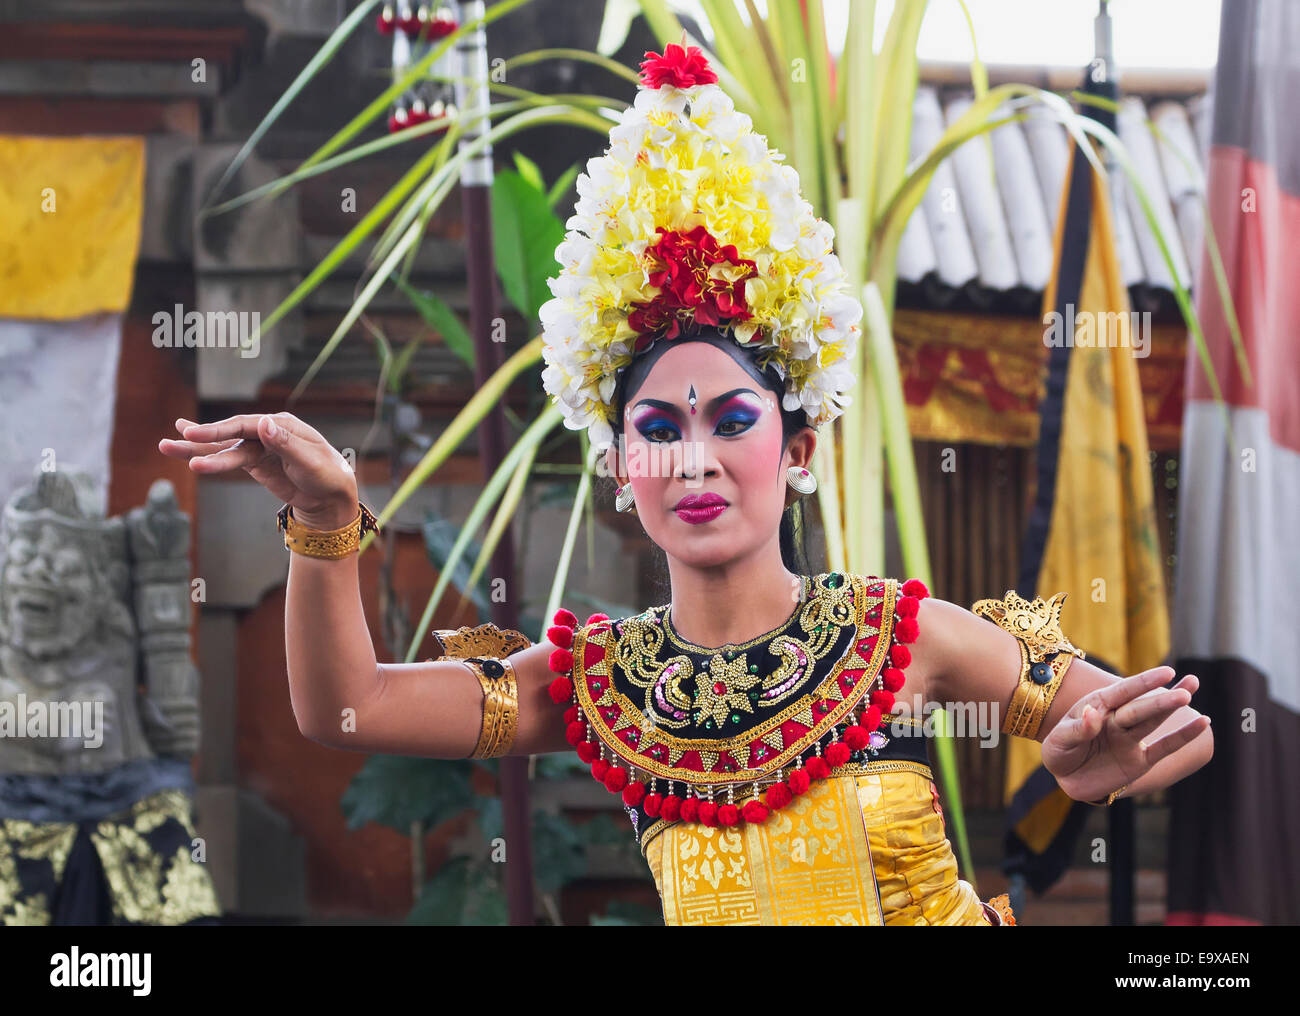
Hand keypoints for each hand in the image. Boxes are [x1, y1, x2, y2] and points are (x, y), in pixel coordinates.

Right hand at [158, 413, 358, 528]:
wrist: (332, 498)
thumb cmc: (328, 475)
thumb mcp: (310, 461)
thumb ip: (286, 443)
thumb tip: (262, 423)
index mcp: (283, 425)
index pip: (247, 425)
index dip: (222, 430)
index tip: (198, 434)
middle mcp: (267, 432)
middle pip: (231, 433)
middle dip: (205, 436)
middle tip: (179, 436)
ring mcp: (259, 448)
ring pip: (223, 448)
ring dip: (196, 449)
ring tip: (165, 446)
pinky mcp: (254, 463)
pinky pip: (227, 459)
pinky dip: (208, 456)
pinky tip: (187, 451)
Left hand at [1041, 666, 1210, 803]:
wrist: (1067, 777)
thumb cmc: (1060, 752)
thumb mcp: (1058, 742)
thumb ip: (1076, 730)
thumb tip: (1093, 714)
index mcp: (1096, 706)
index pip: (1122, 693)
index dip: (1143, 683)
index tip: (1167, 673)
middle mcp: (1116, 719)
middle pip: (1140, 708)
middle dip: (1161, 701)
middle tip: (1185, 691)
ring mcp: (1129, 739)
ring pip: (1153, 722)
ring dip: (1171, 709)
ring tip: (1192, 691)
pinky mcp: (1139, 760)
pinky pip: (1163, 748)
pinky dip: (1182, 737)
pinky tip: (1203, 723)